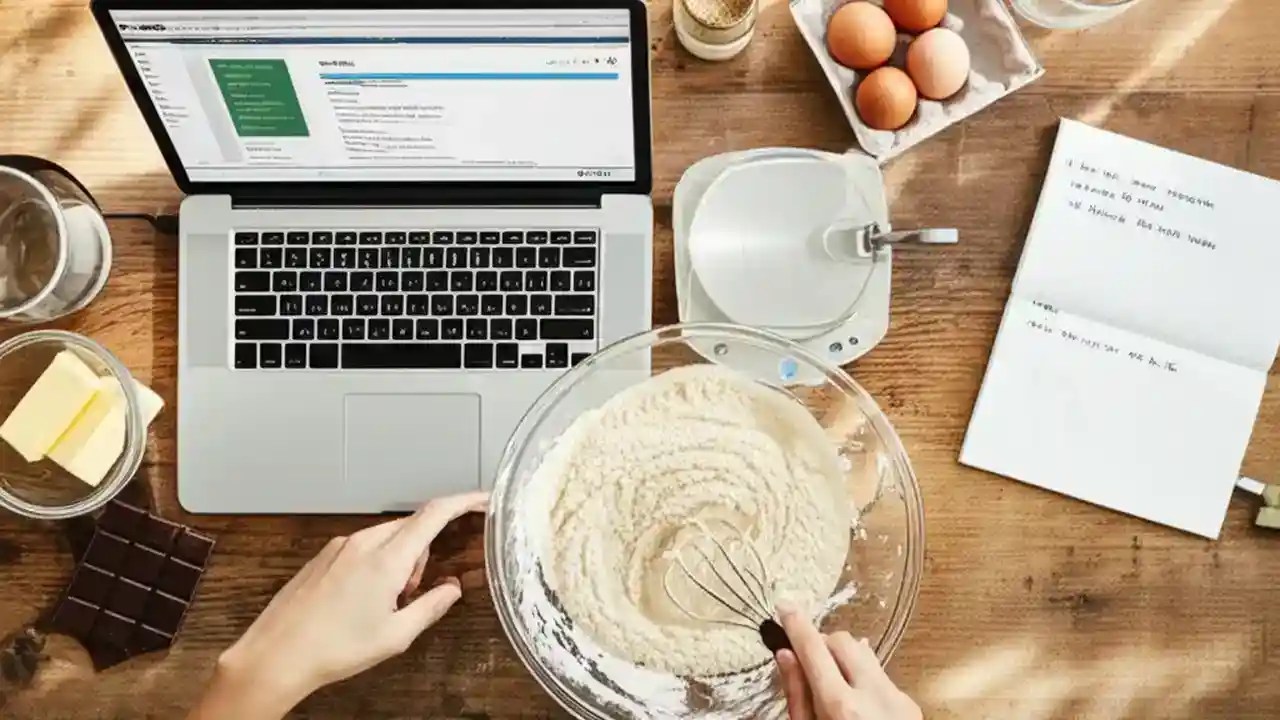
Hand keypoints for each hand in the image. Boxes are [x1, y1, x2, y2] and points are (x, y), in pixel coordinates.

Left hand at [189, 492, 487, 719]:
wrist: (276, 655)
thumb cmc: (332, 648)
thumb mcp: (395, 635)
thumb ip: (431, 606)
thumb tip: (451, 590)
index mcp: (386, 559)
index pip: (434, 514)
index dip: (464, 502)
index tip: (483, 500)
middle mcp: (363, 543)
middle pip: (412, 528)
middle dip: (425, 553)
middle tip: (415, 593)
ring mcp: (340, 547)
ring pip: (387, 538)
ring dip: (400, 561)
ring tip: (385, 604)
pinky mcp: (325, 556)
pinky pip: (364, 547)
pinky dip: (377, 564)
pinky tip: (363, 600)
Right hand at [775, 609, 921, 719]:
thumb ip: (798, 696)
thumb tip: (786, 657)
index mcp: (842, 708)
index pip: (814, 649)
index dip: (797, 624)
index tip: (785, 607)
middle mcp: (874, 697)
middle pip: (842, 641)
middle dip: (821, 643)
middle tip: (806, 660)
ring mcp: (898, 699)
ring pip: (864, 653)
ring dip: (843, 658)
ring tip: (829, 681)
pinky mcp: (910, 704)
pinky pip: (880, 674)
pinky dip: (862, 676)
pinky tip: (853, 697)